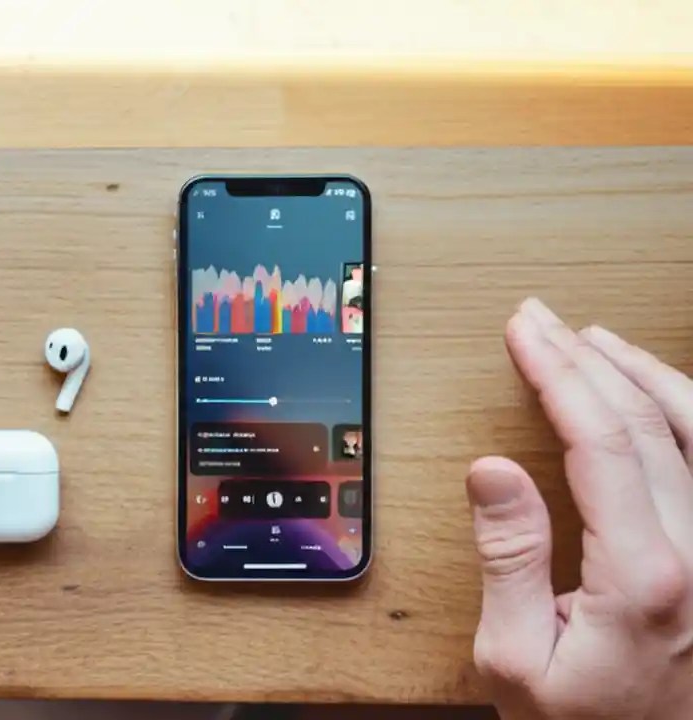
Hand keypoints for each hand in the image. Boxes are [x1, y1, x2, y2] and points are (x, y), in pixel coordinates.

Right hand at [468, 298, 692, 719]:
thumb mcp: (515, 659)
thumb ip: (509, 560)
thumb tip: (493, 470)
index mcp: (645, 574)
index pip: (603, 442)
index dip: (560, 375)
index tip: (525, 334)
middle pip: (650, 422)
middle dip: (588, 359)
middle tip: (541, 320)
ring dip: (645, 373)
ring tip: (595, 338)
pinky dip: (687, 413)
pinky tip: (657, 393)